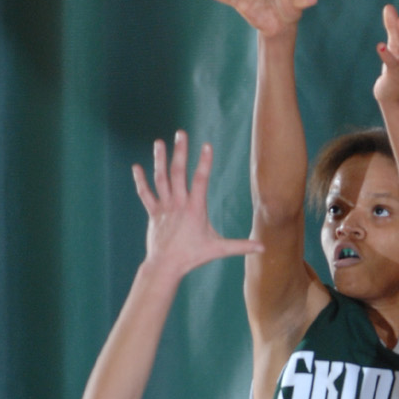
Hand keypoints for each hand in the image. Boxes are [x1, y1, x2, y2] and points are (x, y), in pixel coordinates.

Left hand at [131, 132, 262, 274]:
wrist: (166, 265)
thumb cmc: (193, 256)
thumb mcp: (218, 249)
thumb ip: (240, 246)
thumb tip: (262, 248)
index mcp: (195, 209)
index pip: (200, 180)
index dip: (204, 162)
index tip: (207, 145)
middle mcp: (178, 204)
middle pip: (178, 172)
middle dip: (180, 151)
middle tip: (180, 133)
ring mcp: (164, 207)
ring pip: (161, 179)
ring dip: (160, 160)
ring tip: (159, 142)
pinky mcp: (153, 213)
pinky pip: (145, 194)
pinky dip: (140, 181)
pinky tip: (136, 167)